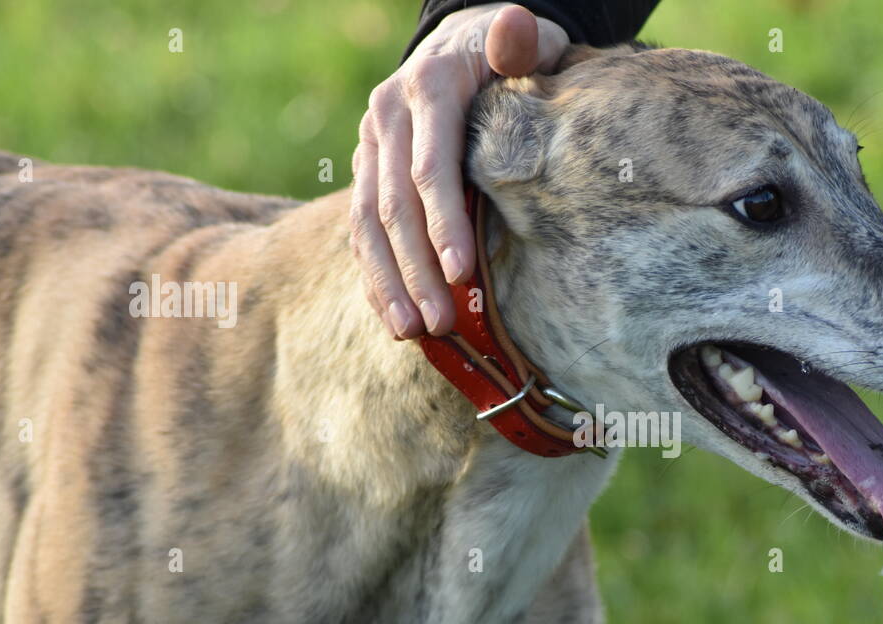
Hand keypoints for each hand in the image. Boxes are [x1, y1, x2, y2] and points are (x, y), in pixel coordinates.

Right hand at [351, 3, 568, 338]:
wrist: (459, 41)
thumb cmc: (507, 52)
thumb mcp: (521, 38)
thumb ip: (518, 41)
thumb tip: (514, 31)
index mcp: (426, 88)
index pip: (430, 166)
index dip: (445, 222)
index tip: (465, 273)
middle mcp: (386, 117)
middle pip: (394, 205)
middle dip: (416, 269)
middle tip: (439, 322)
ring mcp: (370, 146)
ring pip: (368, 223)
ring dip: (388, 282)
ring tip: (412, 332)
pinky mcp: (366, 171)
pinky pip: (361, 230)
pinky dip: (375, 275)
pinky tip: (392, 317)